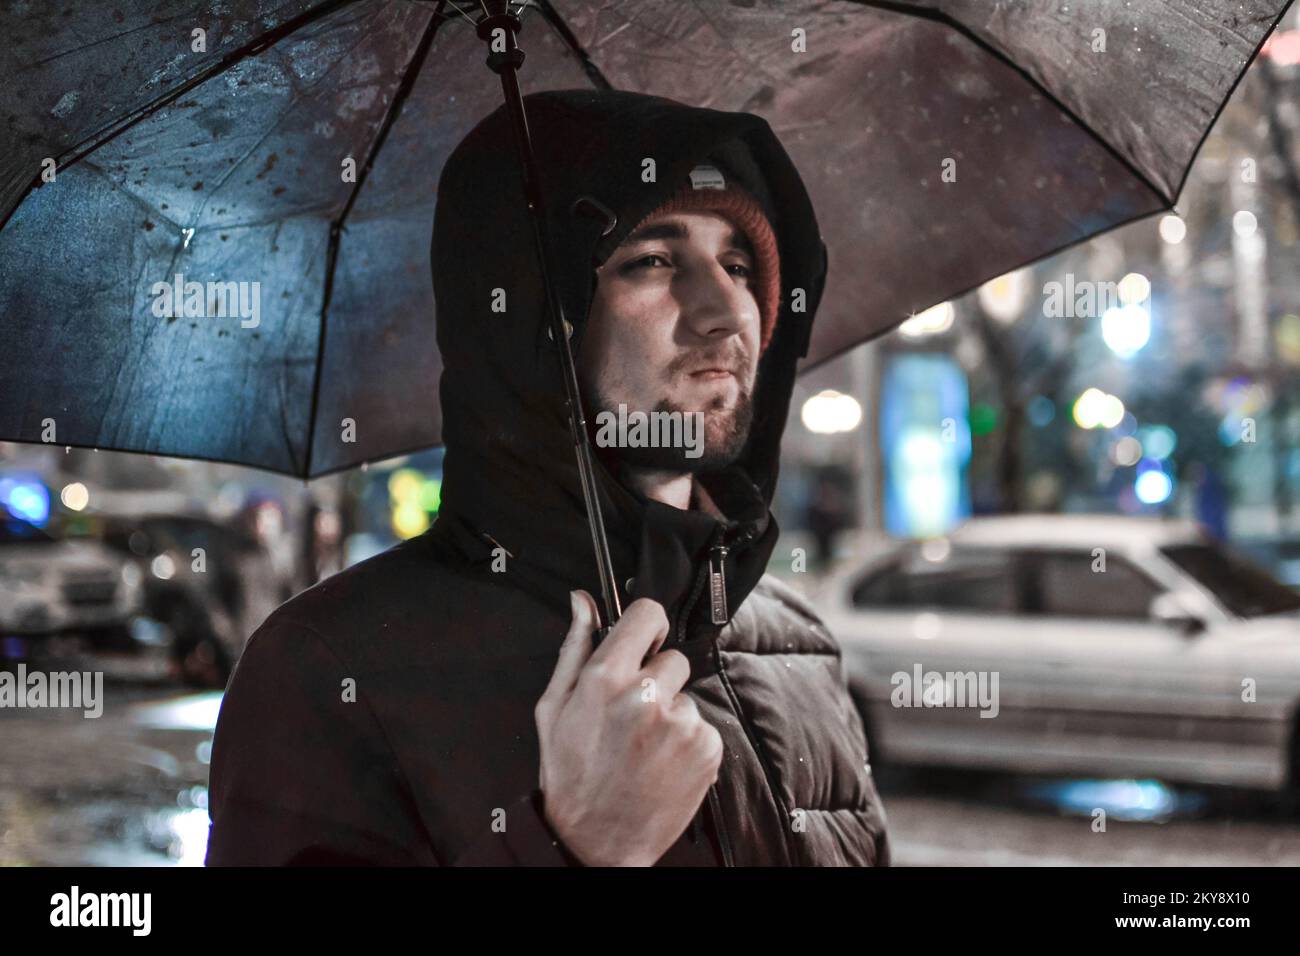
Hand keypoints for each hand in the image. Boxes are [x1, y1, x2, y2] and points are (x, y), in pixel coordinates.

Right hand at [533, 591, 723, 865]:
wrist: (595, 842)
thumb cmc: (570, 774)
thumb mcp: (554, 708)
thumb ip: (573, 648)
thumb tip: (582, 600)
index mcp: (605, 678)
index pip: (647, 613)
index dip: (647, 626)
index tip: (644, 641)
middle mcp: (646, 696)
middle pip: (672, 658)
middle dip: (656, 679)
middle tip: (632, 715)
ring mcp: (680, 724)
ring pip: (686, 697)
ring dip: (671, 715)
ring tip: (643, 748)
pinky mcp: (706, 749)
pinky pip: (702, 726)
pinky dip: (687, 743)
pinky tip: (661, 764)